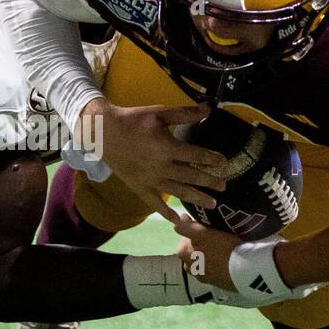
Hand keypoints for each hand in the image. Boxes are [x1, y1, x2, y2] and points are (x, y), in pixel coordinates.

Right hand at [79, 98, 226, 222]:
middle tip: (224, 186)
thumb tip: (208, 108)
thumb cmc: (133, 120)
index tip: (224, 163)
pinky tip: (177, 219)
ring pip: (179, 191)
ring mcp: (150, 179)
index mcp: (167, 147)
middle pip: (192, 176)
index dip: (213, 160)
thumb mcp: (160, 113)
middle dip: (210, 182)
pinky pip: (154, 203)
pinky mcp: (139, 187)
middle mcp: (161, 166)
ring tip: (212, 204)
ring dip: (197, 198)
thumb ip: (185, 113)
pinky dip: (165, 212)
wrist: (103, 132)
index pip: (197, 155)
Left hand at [174, 215, 241, 290]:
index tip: (208, 228)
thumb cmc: (222, 247)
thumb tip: (179, 220)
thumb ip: (186, 226)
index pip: (185, 236)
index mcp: (182, 252)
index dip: (196, 230)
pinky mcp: (214, 283)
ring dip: (209, 255)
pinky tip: (226, 260)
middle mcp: (188, 266)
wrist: (244, 270)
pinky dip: (217, 265)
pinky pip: (213, 270)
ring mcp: (201, 277)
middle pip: (193, 249)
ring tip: (223, 249)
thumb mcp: (203, 232)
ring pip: (202, 260)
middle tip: (217, 237)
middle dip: (201, 243)